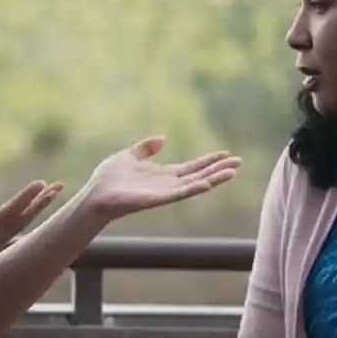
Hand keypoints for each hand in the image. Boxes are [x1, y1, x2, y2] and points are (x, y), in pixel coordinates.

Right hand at [0, 162, 62, 285]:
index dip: (27, 197)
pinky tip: (31, 222)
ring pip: (22, 225)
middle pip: (25, 217)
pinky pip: (16, 234)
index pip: (12, 211)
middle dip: (42, 201)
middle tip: (59, 186)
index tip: (41, 183)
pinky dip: (26, 224)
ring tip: (50, 196)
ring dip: (37, 209)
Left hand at [82, 137, 239, 219]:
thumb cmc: (108, 179)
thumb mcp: (129, 155)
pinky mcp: (158, 199)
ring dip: (214, 178)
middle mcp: (168, 185)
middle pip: (199, 175)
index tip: (226, 153)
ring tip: (233, 171)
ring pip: (195, 184)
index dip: (209, 160)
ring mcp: (165, 193)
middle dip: (219, 169)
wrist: (96, 194)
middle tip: (239, 162)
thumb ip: (146, 148)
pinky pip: (181, 193)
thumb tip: (162, 138)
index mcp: (163, 175)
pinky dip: (196, 187)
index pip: (192, 167)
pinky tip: (210, 182)